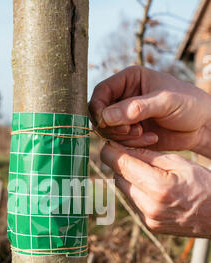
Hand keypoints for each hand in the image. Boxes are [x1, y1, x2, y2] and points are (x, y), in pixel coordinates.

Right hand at [89, 66, 210, 157]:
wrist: (201, 126)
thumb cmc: (189, 104)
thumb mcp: (164, 102)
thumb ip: (136, 108)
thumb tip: (106, 117)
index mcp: (129, 80)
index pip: (101, 92)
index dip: (98, 108)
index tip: (104, 122)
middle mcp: (124, 97)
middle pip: (100, 114)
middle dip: (113, 126)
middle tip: (132, 130)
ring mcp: (126, 117)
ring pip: (108, 131)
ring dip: (123, 137)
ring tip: (144, 135)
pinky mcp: (131, 134)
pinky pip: (119, 143)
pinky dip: (131, 145)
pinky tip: (150, 139)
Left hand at [101, 142, 210, 237]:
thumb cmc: (205, 184)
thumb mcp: (180, 163)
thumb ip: (149, 156)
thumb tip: (123, 148)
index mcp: (158, 186)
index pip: (119, 164)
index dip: (111, 151)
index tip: (110, 143)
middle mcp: (149, 206)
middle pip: (118, 178)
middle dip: (121, 164)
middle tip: (131, 153)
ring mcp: (148, 218)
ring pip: (124, 191)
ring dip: (129, 179)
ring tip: (146, 171)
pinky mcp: (150, 225)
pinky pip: (134, 203)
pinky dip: (137, 192)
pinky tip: (152, 187)